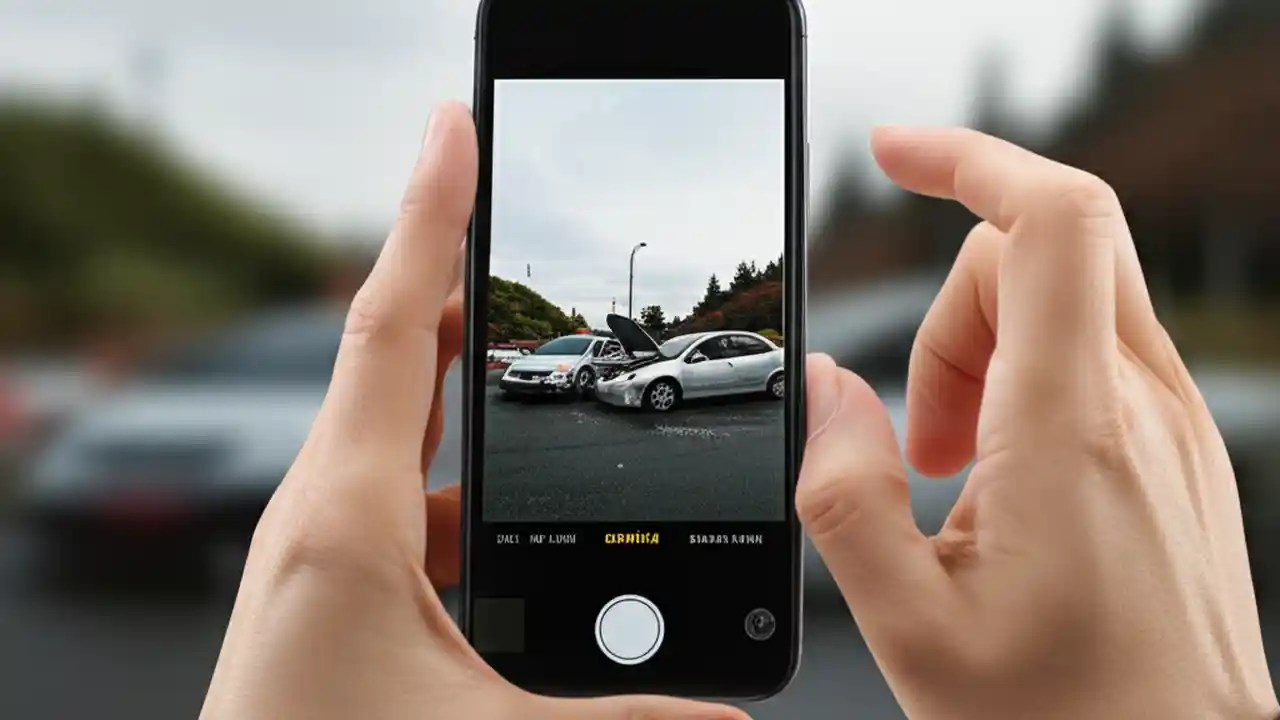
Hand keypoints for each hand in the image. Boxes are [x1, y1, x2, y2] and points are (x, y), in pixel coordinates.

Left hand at [200, 103, 746, 719]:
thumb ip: (620, 719)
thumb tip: (723, 718)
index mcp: (344, 520)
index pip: (390, 326)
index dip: (430, 215)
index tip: (457, 130)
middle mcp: (322, 512)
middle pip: (395, 355)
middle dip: (460, 281)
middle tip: (520, 233)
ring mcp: (323, 543)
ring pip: (400, 427)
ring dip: (462, 387)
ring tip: (534, 367)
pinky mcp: (333, 578)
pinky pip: (402, 491)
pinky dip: (458, 473)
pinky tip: (509, 510)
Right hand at [798, 128, 1278, 718]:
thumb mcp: (911, 626)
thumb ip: (844, 491)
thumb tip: (827, 390)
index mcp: (1074, 431)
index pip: (1048, 220)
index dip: (966, 158)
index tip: (893, 153)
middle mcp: (1143, 407)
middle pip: (1037, 254)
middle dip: (947, 312)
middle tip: (919, 436)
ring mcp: (1172, 425)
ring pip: (1062, 301)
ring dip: (980, 354)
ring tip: (955, 475)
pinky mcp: (1176, 450)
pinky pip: (1091, 356)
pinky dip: (1024, 383)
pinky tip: (1001, 483)